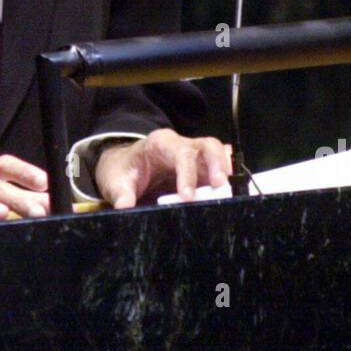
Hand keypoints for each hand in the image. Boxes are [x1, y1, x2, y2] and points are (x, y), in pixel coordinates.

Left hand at [94, 128, 232, 208]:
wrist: (124, 165)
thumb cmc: (123, 170)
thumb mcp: (116, 181)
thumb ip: (121, 193)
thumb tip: (125, 207)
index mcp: (161, 144)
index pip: (180, 154)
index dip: (187, 174)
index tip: (188, 197)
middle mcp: (181, 145)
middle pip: (206, 145)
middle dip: (216, 164)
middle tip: (219, 186)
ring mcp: (194, 156)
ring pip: (217, 152)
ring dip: (225, 169)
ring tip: (229, 190)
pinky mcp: (201, 168)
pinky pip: (219, 162)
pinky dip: (228, 171)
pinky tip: (233, 187)